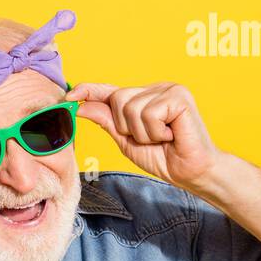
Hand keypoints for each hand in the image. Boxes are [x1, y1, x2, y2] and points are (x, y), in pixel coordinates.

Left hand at [65, 82, 223, 190]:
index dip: (89, 90)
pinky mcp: (179, 96)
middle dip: (127, 127)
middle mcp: (155, 88)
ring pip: (130, 108)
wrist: (191, 172)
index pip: (110, 90)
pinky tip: (172, 135)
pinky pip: (148, 114)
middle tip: (150, 138)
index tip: (69, 96)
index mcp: (143, 97)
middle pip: (117, 99)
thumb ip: (107, 120)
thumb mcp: (126, 140)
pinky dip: (155, 132)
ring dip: (142, 133)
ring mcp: (169, 90)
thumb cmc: (163, 156)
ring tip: (162, 138)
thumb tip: (81, 105)